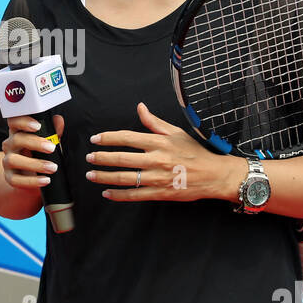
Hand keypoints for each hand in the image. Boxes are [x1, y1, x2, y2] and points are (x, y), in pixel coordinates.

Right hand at [0, 114, 64, 191]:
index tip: (38, 126)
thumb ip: (53, 132)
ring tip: (52, 167)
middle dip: (35, 143)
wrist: (30, 178)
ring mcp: (7, 161)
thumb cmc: (39, 155)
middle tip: (52, 148)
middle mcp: (10, 145)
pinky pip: (16, 180)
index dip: (23, 121)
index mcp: (18, 132)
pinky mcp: (9, 177)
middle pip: (16, 139)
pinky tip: (45, 180)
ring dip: (35, 164)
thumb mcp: (48, 142)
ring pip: (13, 160)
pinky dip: (32, 181)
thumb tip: (58, 121)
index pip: (14, 122)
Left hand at [86, 102, 237, 202]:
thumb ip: (154, 122)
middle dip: (101, 158)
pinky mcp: (160, 193)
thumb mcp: (176, 132)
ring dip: (104, 177)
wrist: (214, 175)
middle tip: (89, 157)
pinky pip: (135, 195)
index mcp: (159, 142)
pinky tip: (107, 194)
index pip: (127, 137)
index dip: (108, 138)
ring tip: (91, 175)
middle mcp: (156, 159)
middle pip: (121, 158)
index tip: (95, 139)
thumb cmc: (195, 152)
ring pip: (125, 178)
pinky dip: (119, 195)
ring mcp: (157, 177)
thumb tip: (140, 107)